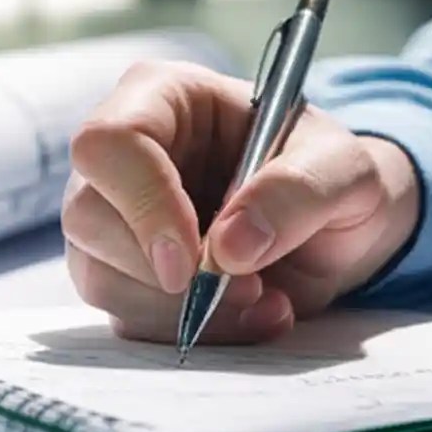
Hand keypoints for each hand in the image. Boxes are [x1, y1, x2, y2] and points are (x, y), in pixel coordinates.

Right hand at [64, 61, 419, 343]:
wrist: (337, 227)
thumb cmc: (329, 173)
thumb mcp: (344, 167)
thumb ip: (298, 190)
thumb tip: (229, 249)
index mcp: (161, 98)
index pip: (108, 144)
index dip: (142, 203)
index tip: (193, 262)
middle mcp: (123, 158)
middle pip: (87, 217)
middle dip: (164, 274)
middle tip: (247, 286)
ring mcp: (116, 220)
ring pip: (99, 278)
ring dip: (183, 313)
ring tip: (266, 301)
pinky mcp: (127, 277)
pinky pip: (130, 319)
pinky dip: (197, 333)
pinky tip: (254, 316)